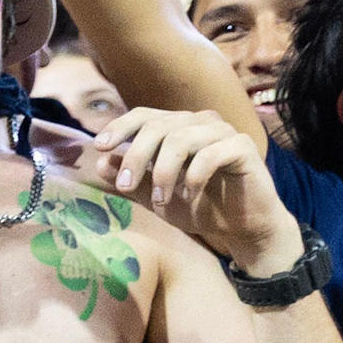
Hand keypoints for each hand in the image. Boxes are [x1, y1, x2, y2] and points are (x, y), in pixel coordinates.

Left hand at [83, 108, 286, 264]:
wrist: (240, 227)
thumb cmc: (198, 207)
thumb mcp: (154, 196)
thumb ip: (130, 179)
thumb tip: (100, 162)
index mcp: (177, 128)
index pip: (144, 115)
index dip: (120, 127)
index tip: (100, 147)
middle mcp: (200, 123)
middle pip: (158, 126)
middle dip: (136, 157)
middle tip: (125, 187)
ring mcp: (223, 132)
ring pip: (182, 139)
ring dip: (163, 172)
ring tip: (160, 200)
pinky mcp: (243, 147)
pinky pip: (211, 154)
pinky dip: (193, 176)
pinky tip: (189, 195)